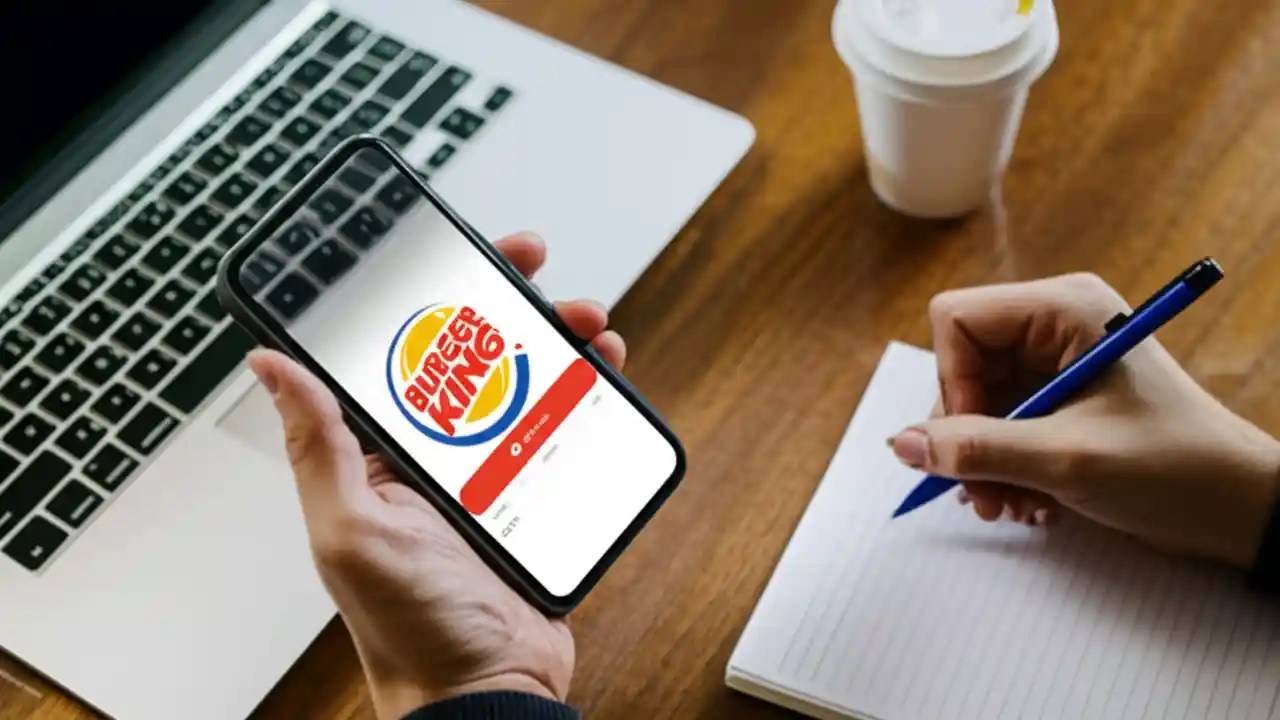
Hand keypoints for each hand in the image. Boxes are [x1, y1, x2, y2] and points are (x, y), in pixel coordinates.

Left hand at [246, 232, 623, 718]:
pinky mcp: (539, 493)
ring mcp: (491, 472)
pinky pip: (564, 427)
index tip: (453, 251)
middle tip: (531, 265)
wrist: (487, 690)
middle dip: (505, 300)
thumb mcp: (350, 529)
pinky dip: (587, 393)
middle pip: (474, 353)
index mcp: (380, 453)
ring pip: (527, 382)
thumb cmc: (408, 627)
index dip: (428, 294)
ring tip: (583, 320)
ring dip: (556, 339)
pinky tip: (603, 371)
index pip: (401, 351)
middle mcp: (436, 454)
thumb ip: (317, 446)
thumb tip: (271, 364)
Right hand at [890, 273, 1279, 568]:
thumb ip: (978, 450)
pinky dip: (1005, 467)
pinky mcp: (1060, 400)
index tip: (969, 441)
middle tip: (984, 495)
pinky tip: (1031, 502)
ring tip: (1013, 506)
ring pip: (976, 404)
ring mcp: (1056, 363)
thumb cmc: (1175, 468)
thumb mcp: (1066, 460)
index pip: (958, 321)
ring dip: (984, 462)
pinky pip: (1001, 425)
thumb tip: (903, 445)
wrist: (1239, 508)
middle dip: (967, 438)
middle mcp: (1054, 326)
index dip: (950, 383)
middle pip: (961, 368)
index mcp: (1064, 309)